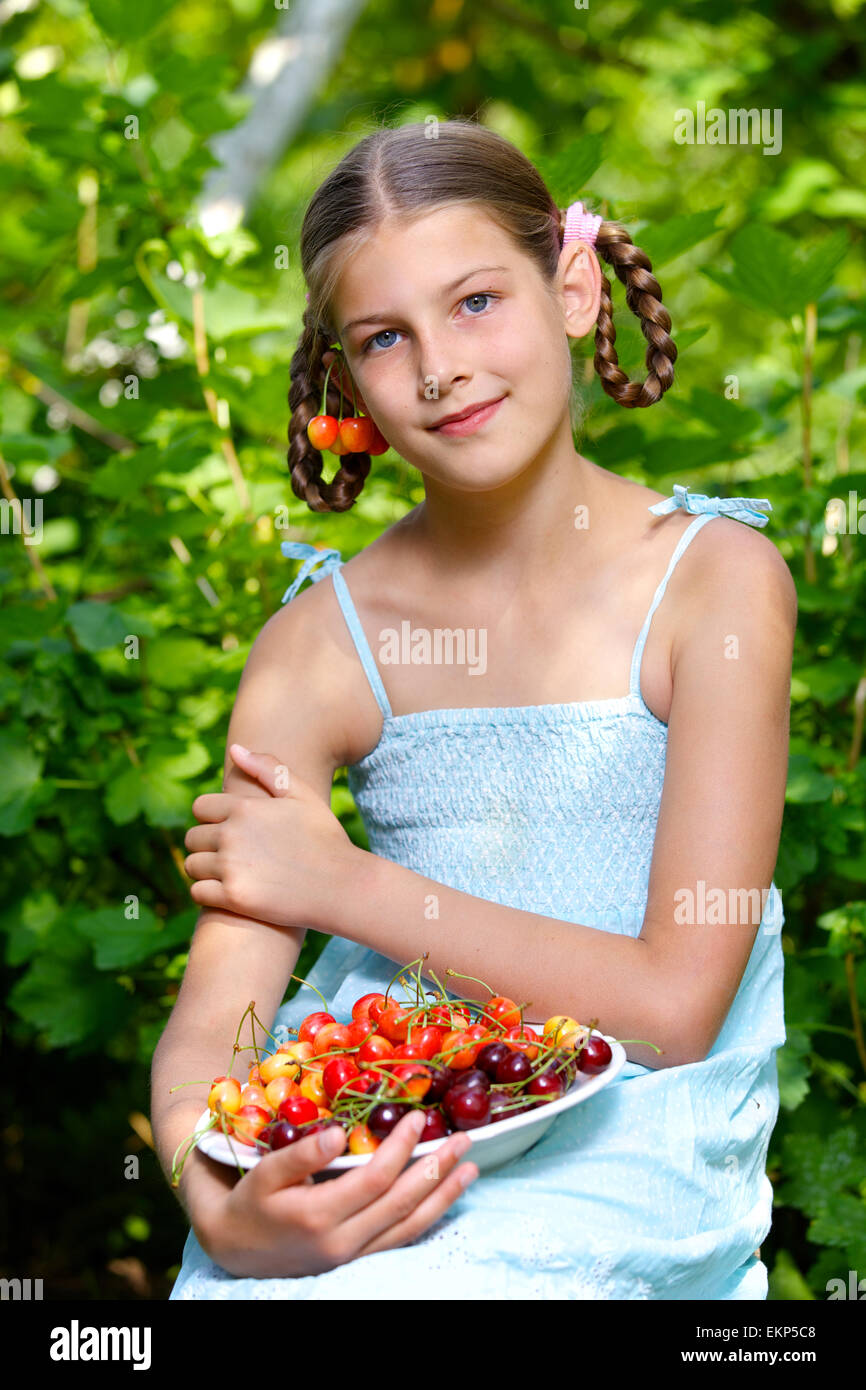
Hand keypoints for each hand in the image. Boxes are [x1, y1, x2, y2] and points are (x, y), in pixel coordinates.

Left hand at [183, 744, 356, 930]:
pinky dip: (208, 894)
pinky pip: (198, 892)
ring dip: (205, 870)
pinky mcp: (233, 898)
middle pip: (193, 838)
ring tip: (229, 874)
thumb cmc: (325, 839)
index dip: (212, 818)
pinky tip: (229, 892)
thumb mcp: (303, 796)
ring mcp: (231, 867)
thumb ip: (268, 769)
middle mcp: (232, 834)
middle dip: (207, 845)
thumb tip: (235, 749)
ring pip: (192, 865)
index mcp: (245, 807)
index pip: (200, 807)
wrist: (343, 887)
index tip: (229, 830)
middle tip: (230, 855)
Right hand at [192, 1110, 478, 1277]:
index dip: (401, 1147)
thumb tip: (340, 1131)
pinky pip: (400, 1240)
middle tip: (465, 1140)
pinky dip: (428, 1218)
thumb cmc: (250, 1201)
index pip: (376, 1179)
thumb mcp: (264, 1172)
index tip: (418, 1116)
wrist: (235, 1248)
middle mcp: (342, 1242)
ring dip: (443, 1198)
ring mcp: (352, 1256)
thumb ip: (301, 1153)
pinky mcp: (356, 1260)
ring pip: (409, 1228)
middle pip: (402, 1204)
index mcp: (319, 1215)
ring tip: (471, 1171)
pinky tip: (445, 1199)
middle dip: (437, 1170)